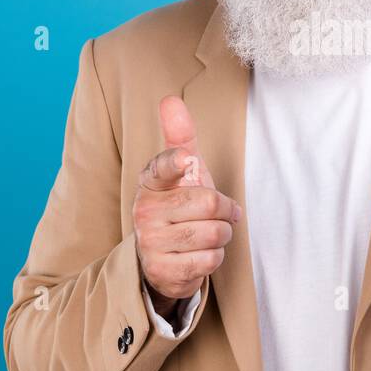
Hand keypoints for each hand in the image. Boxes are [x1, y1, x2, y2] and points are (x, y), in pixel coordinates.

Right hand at [134, 95, 240, 319]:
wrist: (162, 259)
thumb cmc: (179, 207)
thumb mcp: (182, 173)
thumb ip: (181, 137)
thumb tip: (170, 100)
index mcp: (150, 181)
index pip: (163, 166)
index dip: (176, 162)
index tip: (185, 161)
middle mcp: (145, 210)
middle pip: (207, 203)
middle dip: (225, 211)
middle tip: (222, 215)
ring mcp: (150, 242)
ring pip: (213, 234)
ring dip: (222, 236)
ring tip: (210, 234)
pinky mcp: (162, 270)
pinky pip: (209, 260)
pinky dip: (215, 258)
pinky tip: (200, 255)